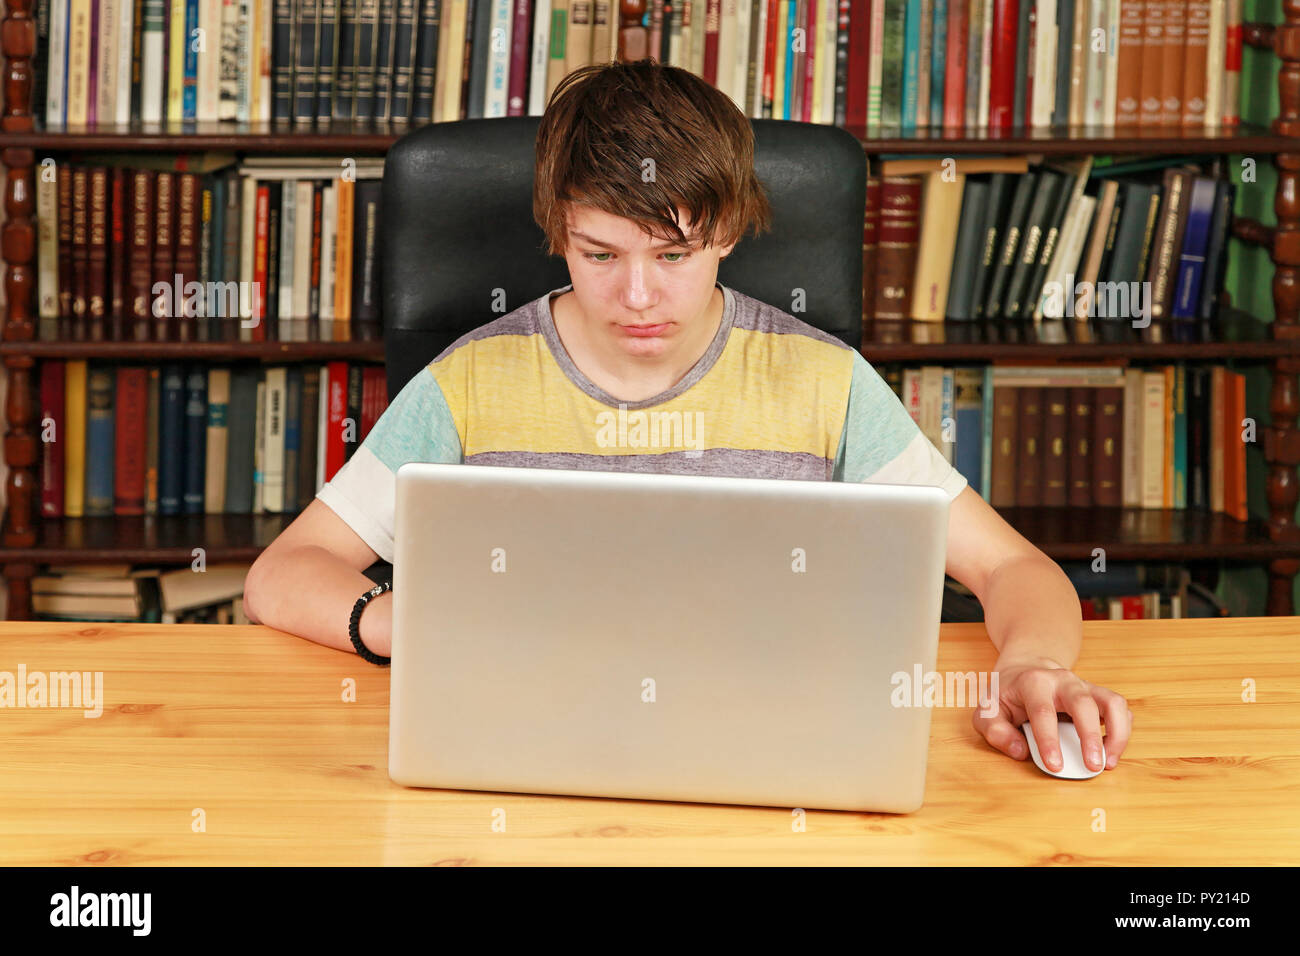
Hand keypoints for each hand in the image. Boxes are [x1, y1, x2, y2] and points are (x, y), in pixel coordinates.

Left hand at [973, 656, 1132, 772]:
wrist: (1026, 669)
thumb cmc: (1007, 694)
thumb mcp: (988, 710)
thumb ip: (995, 731)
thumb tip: (1020, 752)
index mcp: (1033, 682)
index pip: (1042, 711)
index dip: (1049, 740)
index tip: (1055, 765)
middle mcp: (1063, 680)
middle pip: (1083, 704)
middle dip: (1090, 737)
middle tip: (1092, 767)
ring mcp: (1085, 686)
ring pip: (1113, 703)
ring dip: (1117, 734)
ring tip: (1108, 762)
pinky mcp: (1099, 696)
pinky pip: (1121, 710)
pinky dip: (1122, 731)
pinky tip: (1111, 752)